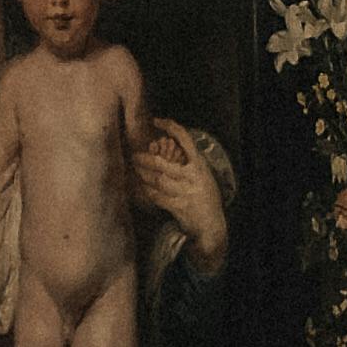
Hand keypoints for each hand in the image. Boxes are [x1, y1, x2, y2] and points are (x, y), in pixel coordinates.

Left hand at [130, 123, 229, 272]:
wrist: (211, 225)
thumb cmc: (206, 198)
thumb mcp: (203, 177)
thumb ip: (188, 165)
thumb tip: (166, 150)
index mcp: (200, 166)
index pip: (185, 140)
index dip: (171, 127)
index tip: (157, 121)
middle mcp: (193, 177)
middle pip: (163, 164)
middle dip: (145, 159)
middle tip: (134, 156)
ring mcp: (185, 192)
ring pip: (157, 180)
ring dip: (143, 175)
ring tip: (135, 170)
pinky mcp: (178, 206)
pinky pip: (157, 196)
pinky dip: (146, 191)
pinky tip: (141, 187)